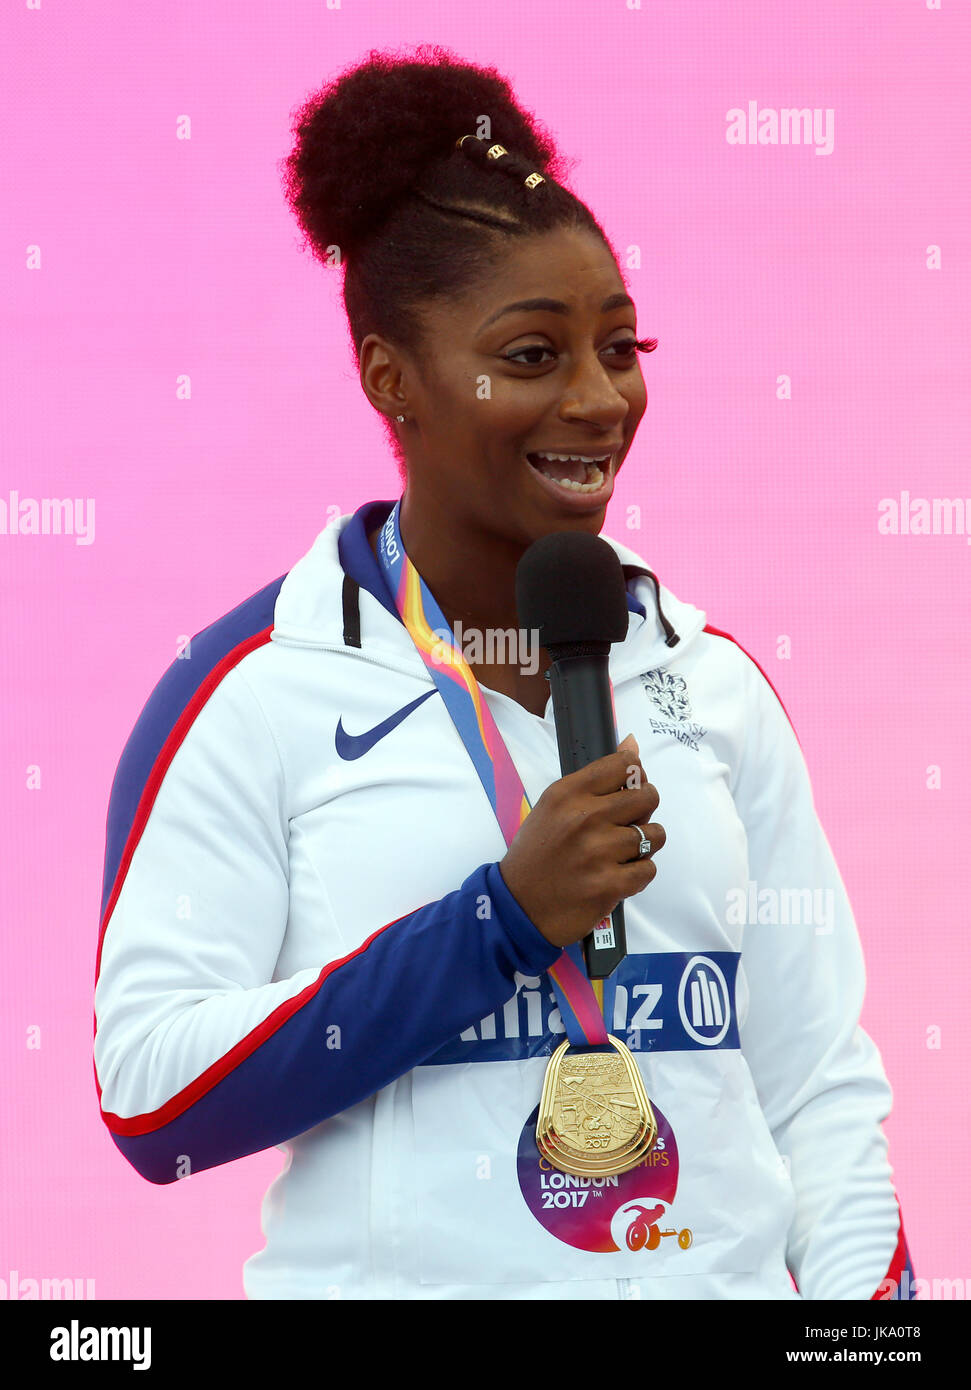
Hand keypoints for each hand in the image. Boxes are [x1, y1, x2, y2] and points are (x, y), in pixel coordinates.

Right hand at [498, 734, 664, 949]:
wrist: (518, 906)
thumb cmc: (536, 853)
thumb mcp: (553, 808)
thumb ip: (594, 779)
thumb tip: (631, 744)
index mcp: (568, 794)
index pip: (624, 765)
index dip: (635, 776)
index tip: (630, 788)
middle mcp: (585, 818)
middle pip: (648, 797)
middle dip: (644, 810)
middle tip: (628, 822)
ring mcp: (599, 852)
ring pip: (654, 835)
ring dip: (644, 844)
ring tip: (622, 852)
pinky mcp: (609, 885)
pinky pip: (649, 869)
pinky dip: (638, 874)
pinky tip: (619, 874)